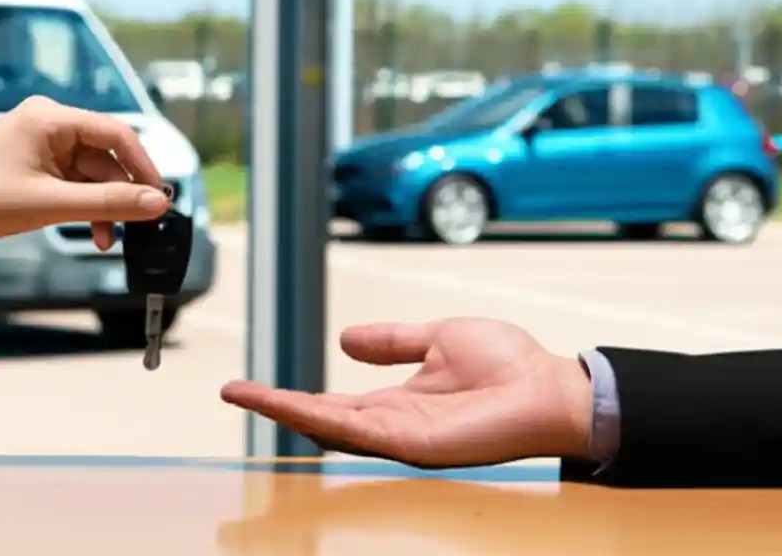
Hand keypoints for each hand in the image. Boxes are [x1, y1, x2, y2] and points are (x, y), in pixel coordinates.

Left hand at [0, 96, 169, 247]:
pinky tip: (89, 230)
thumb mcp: (49, 205)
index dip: (144, 167)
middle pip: (107, 156)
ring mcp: (40, 143)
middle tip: (139, 226)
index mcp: (52, 118)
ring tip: (105, 239)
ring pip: (91, 173)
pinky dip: (83, 205)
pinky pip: (72, 182)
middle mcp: (49, 123)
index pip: (117, 134)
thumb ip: (108, 203)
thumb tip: (156, 203)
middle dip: (122, 193)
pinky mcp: (33, 164)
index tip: (160, 199)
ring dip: (102, 206)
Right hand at [220, 317, 593, 467]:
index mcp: (397, 402)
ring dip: (283, 411)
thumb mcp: (437, 337)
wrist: (550, 387)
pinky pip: (356, 431)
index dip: (291, 394)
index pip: (332, 402)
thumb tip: (345, 340)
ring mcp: (400, 438)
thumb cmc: (509, 365)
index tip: (252, 384)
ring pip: (328, 428)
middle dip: (273, 406)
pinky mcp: (413, 444)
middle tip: (230, 391)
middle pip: (319, 419)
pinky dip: (317, 418)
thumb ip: (392, 341)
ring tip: (243, 395)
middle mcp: (392, 424)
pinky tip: (289, 406)